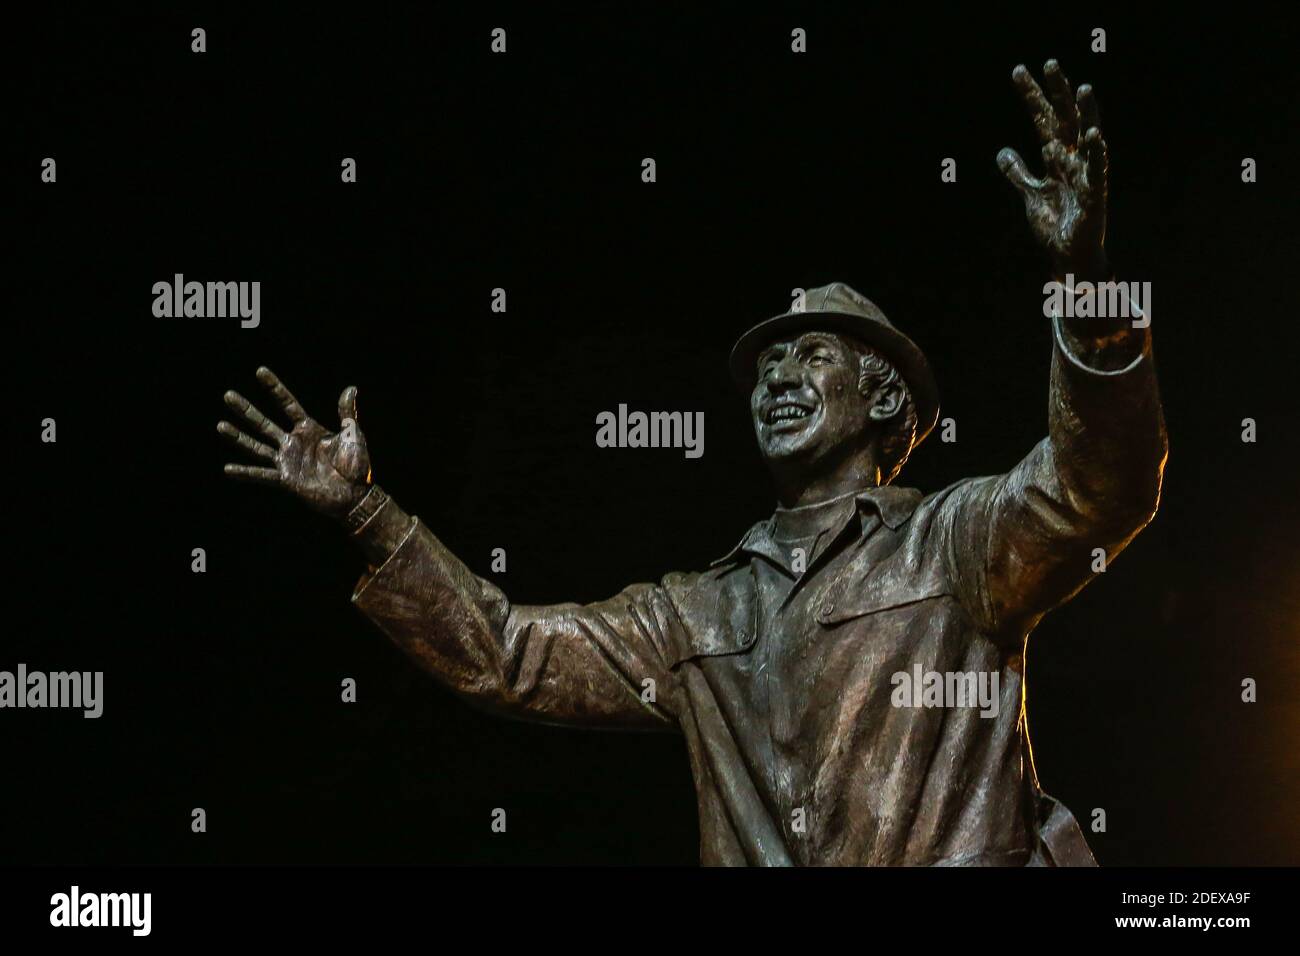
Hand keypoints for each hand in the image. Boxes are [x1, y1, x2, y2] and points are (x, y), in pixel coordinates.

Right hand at [219, 367, 370, 517]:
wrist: (356, 495)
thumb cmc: (357, 465)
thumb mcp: (353, 434)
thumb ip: (347, 413)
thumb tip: (350, 388)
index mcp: (309, 429)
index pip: (287, 404)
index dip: (274, 388)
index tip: (260, 371)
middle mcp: (294, 443)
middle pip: (264, 422)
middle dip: (246, 410)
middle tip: (227, 395)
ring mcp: (288, 461)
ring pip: (257, 446)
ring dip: (239, 436)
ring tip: (220, 425)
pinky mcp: (287, 480)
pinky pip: (263, 475)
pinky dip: (246, 473)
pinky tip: (228, 469)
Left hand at [997, 59, 1108, 278]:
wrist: (1069, 256)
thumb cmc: (1056, 223)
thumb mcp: (1031, 193)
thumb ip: (1018, 172)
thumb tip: (1003, 152)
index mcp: (1057, 157)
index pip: (1043, 120)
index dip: (1032, 97)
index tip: (1018, 72)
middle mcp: (1073, 160)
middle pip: (1065, 119)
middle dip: (1057, 92)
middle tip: (1049, 63)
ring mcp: (1085, 174)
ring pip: (1087, 137)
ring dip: (1086, 113)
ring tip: (1083, 89)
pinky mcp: (1094, 194)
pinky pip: (1097, 170)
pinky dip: (1097, 152)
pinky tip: (1095, 134)